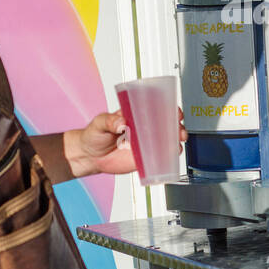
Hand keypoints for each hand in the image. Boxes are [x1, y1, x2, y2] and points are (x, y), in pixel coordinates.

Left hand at [71, 108, 186, 176]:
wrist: (89, 156)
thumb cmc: (94, 134)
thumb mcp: (100, 122)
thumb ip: (109, 121)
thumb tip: (121, 123)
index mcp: (136, 116)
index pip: (157, 109)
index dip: (170, 109)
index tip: (175, 112)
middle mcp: (144, 129)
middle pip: (167, 126)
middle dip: (177, 127)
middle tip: (179, 131)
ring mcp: (145, 144)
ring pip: (166, 142)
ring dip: (175, 142)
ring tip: (177, 144)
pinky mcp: (143, 159)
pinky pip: (158, 158)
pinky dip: (167, 158)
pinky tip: (171, 157)